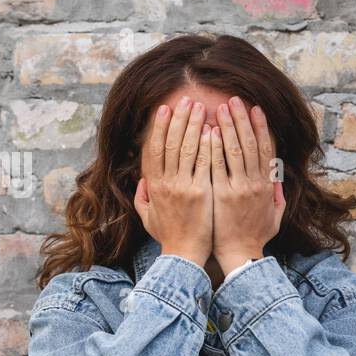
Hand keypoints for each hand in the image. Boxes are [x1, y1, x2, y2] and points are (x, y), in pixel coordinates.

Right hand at [134, 96, 213, 266]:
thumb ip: (142, 198)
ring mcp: (184, 187)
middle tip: (187, 100)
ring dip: (194, 125)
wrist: (184, 256)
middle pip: (171, 143)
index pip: (154, 149)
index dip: (159, 127)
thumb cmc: (168, 236)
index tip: (165, 109)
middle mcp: (166, 183)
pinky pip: (205, 163)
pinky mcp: (202, 193)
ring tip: (202, 107)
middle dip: (179, 119)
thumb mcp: (147, 217)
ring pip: (187, 148)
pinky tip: (214, 130)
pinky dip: (208, 145)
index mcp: (153, 186)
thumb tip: (142, 182)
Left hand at [209, 96, 285, 271]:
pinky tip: (209, 131)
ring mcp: (236, 188)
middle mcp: (254, 183)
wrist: (238, 255)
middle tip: (234, 99)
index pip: (265, 149)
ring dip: (228, 126)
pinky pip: (216, 166)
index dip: (261, 127)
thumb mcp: (275, 214)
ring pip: (233, 150)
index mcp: (266, 185)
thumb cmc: (255, 235)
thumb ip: (276, 193)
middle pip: (249, 144)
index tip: (255, 109)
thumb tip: (275, 174)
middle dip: (241, 120)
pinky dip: (213, 147)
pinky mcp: (220, 195)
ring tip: (220, 107)